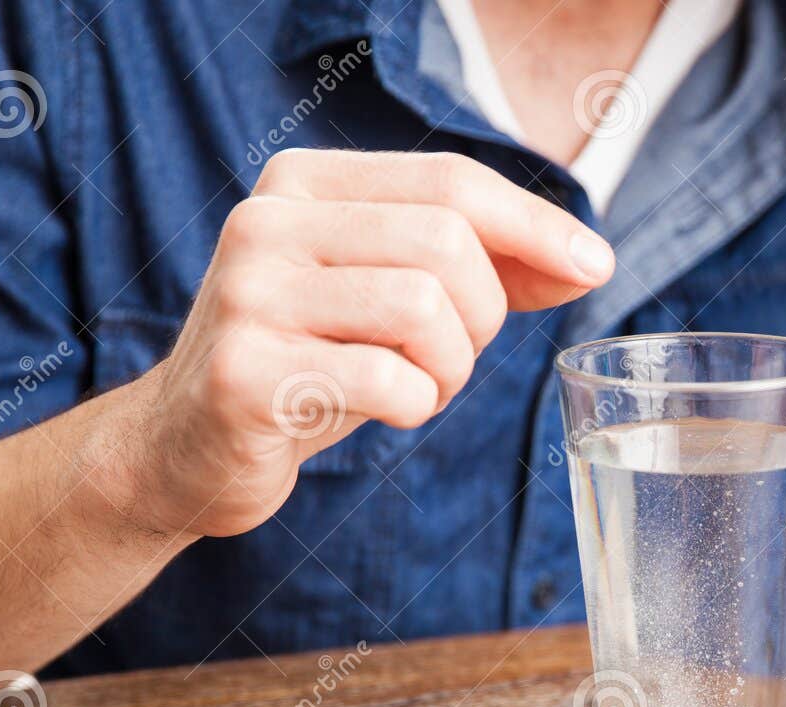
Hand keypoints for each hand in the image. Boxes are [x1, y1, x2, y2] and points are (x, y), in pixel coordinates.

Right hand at [121, 149, 614, 538]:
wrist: (189, 447)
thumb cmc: (312, 363)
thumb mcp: (389, 297)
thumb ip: (480, 268)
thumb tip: (588, 261)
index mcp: (304, 183)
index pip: (451, 180)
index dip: (536, 226)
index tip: (596, 266)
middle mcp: (267, 222)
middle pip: (446, 242)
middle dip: (483, 314)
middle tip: (453, 357)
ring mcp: (250, 295)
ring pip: (423, 306)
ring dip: (452, 367)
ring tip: (421, 386)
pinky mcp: (247, 374)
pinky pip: (390, 381)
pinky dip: (417, 406)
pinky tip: (388, 411)